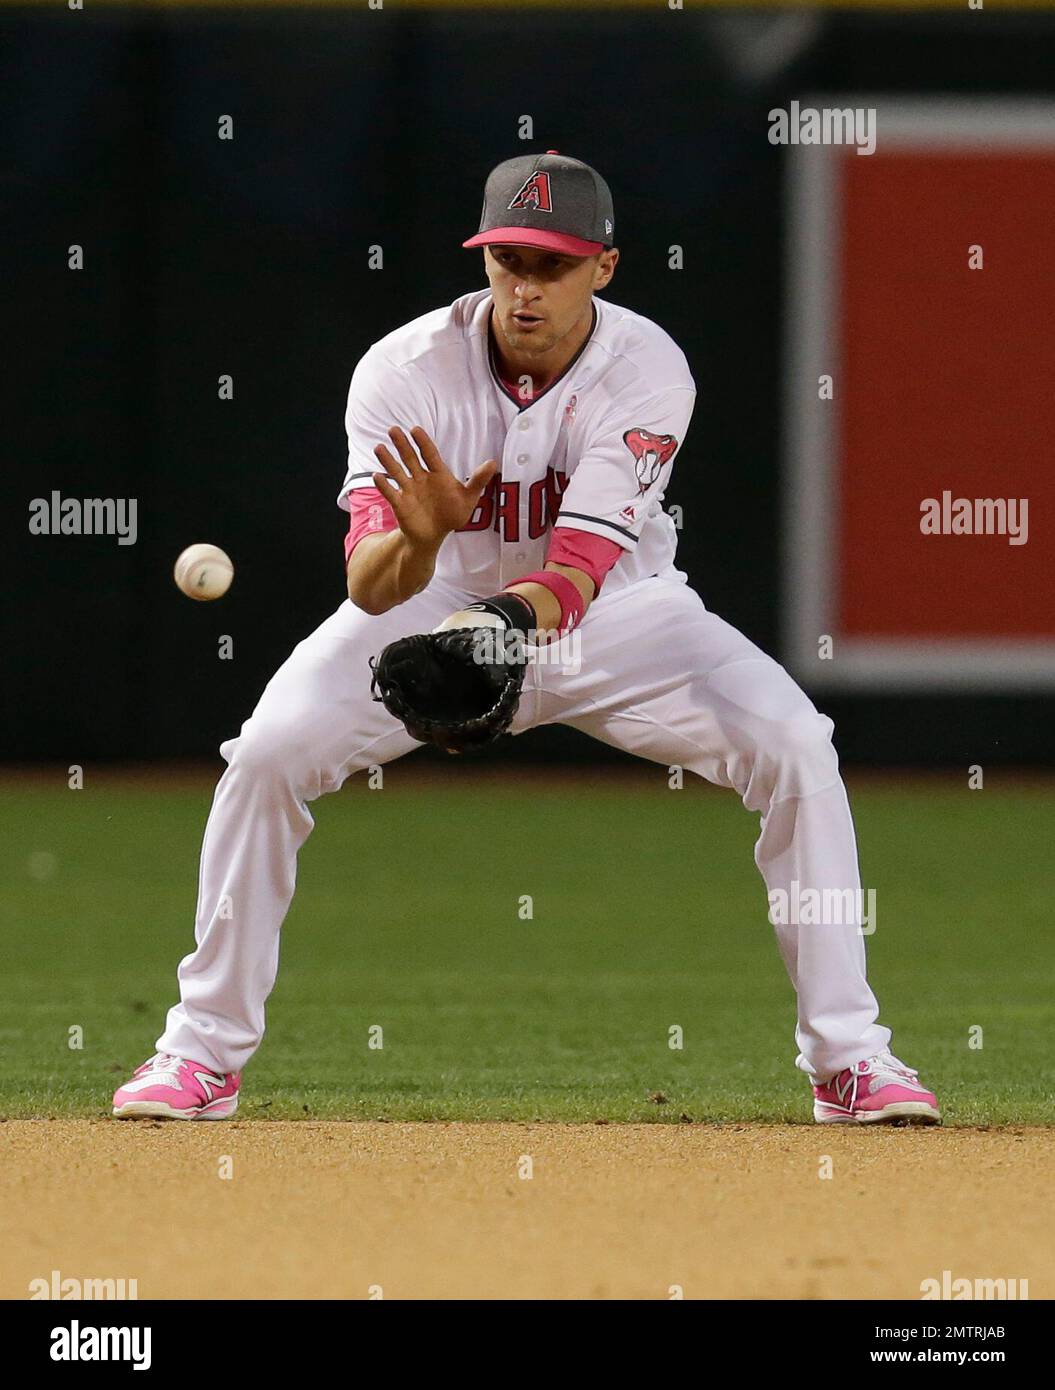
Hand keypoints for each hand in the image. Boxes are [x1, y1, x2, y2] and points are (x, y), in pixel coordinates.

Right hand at [372, 426, 497, 552]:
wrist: (435, 534)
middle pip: (410, 458)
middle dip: (402, 444)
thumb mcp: (468, 498)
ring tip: (379, 448)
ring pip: (397, 472)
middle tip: (393, 429)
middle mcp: (420, 478)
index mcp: (437, 473)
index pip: (429, 454)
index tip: (415, 429)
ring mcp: (409, 490)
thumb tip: (492, 463)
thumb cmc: (451, 514)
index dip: (423, 442)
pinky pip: (391, 493)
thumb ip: (478, 481)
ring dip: (388, 460)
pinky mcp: (400, 504)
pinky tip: (378, 476)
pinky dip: (384, 485)